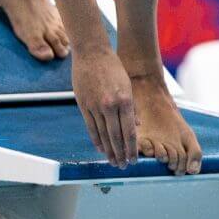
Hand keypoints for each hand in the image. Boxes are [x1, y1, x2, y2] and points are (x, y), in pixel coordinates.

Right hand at [72, 46, 137, 168]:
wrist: (91, 52)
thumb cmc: (112, 67)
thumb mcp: (127, 85)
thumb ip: (131, 107)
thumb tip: (135, 127)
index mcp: (125, 100)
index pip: (129, 132)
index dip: (132, 149)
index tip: (134, 160)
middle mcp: (110, 105)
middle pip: (116, 137)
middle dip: (121, 154)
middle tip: (123, 166)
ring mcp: (95, 106)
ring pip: (103, 135)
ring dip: (108, 151)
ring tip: (112, 161)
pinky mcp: (84, 105)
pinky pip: (91, 127)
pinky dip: (96, 139)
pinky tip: (100, 148)